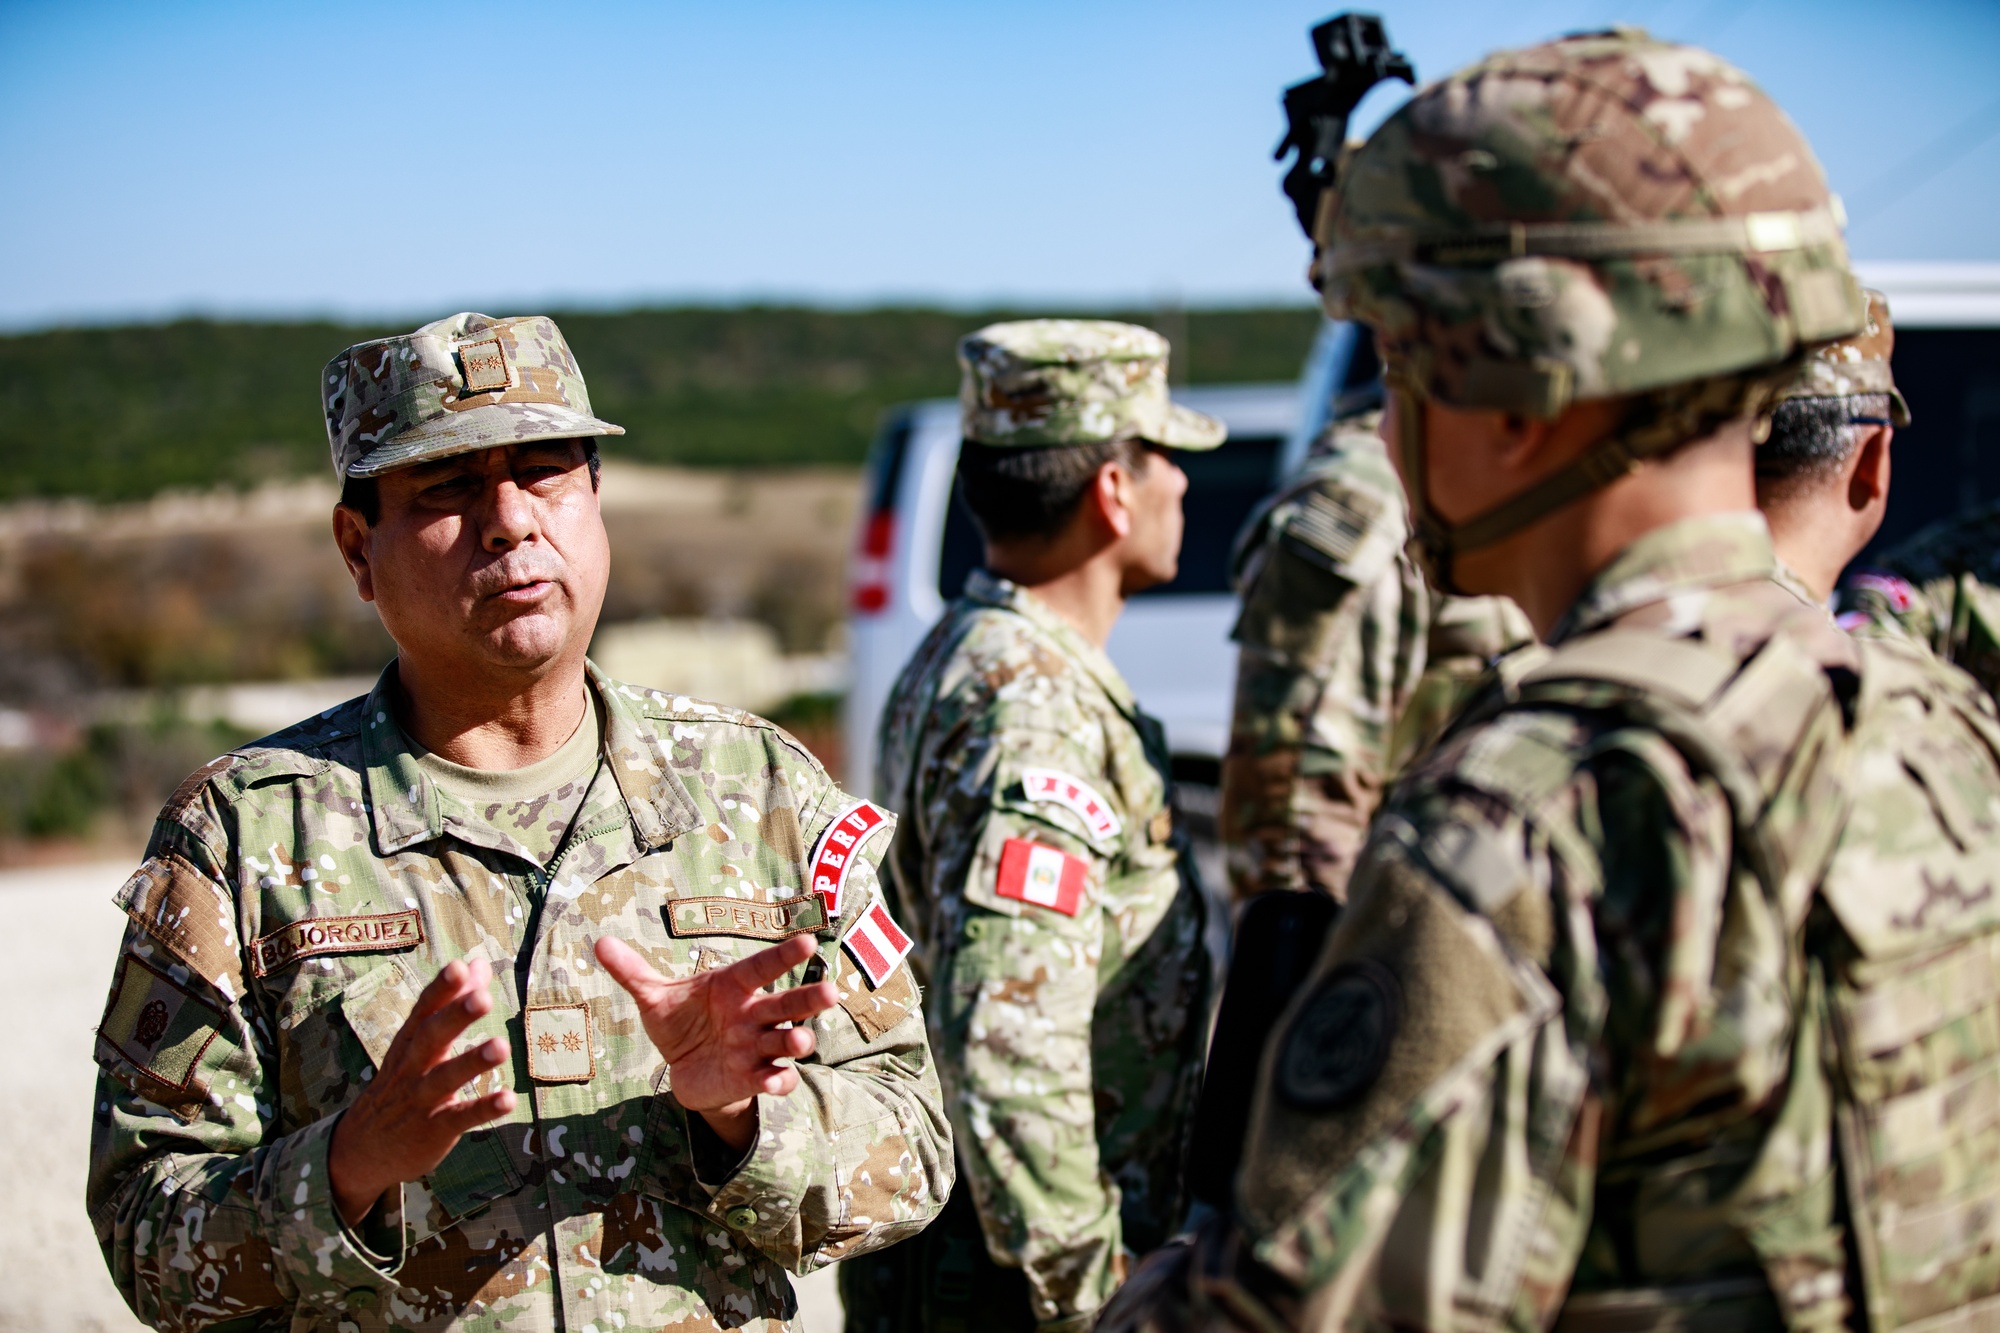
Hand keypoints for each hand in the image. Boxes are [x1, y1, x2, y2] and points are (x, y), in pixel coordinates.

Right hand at [328, 958, 515, 1226]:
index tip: (459, 967)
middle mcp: (411, 1068)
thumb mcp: (419, 1043)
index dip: (441, 989)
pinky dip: (483, 1109)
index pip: (423, 1010)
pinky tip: (509, 1099)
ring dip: (472, 1062)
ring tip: (501, 1046)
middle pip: (431, 1038)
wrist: (360, 1151)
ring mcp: (420, 1100)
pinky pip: (459, 1118)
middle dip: (455, 1017)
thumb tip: (477, 962)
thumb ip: (451, 1003)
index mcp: (408, 1043)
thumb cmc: (400, 1084)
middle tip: (483, 998)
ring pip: (445, 1078)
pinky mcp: (433, 1130)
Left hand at [595, 934, 836, 1150]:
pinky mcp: (752, 1078)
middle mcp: (753, 1015)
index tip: (808, 941)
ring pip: (786, 1041)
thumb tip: (599, 942)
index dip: (784, 956)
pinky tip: (774, 1082)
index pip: (763, 967)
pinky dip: (777, 1081)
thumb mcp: (654, 998)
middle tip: (830, 993)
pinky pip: (773, 1079)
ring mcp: (757, 1048)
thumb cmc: (680, 1023)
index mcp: (734, 987)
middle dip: (809, 1000)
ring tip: (799, 1042)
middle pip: (788, 1005)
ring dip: (796, 1042)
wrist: (684, 1069)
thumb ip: (632, 971)